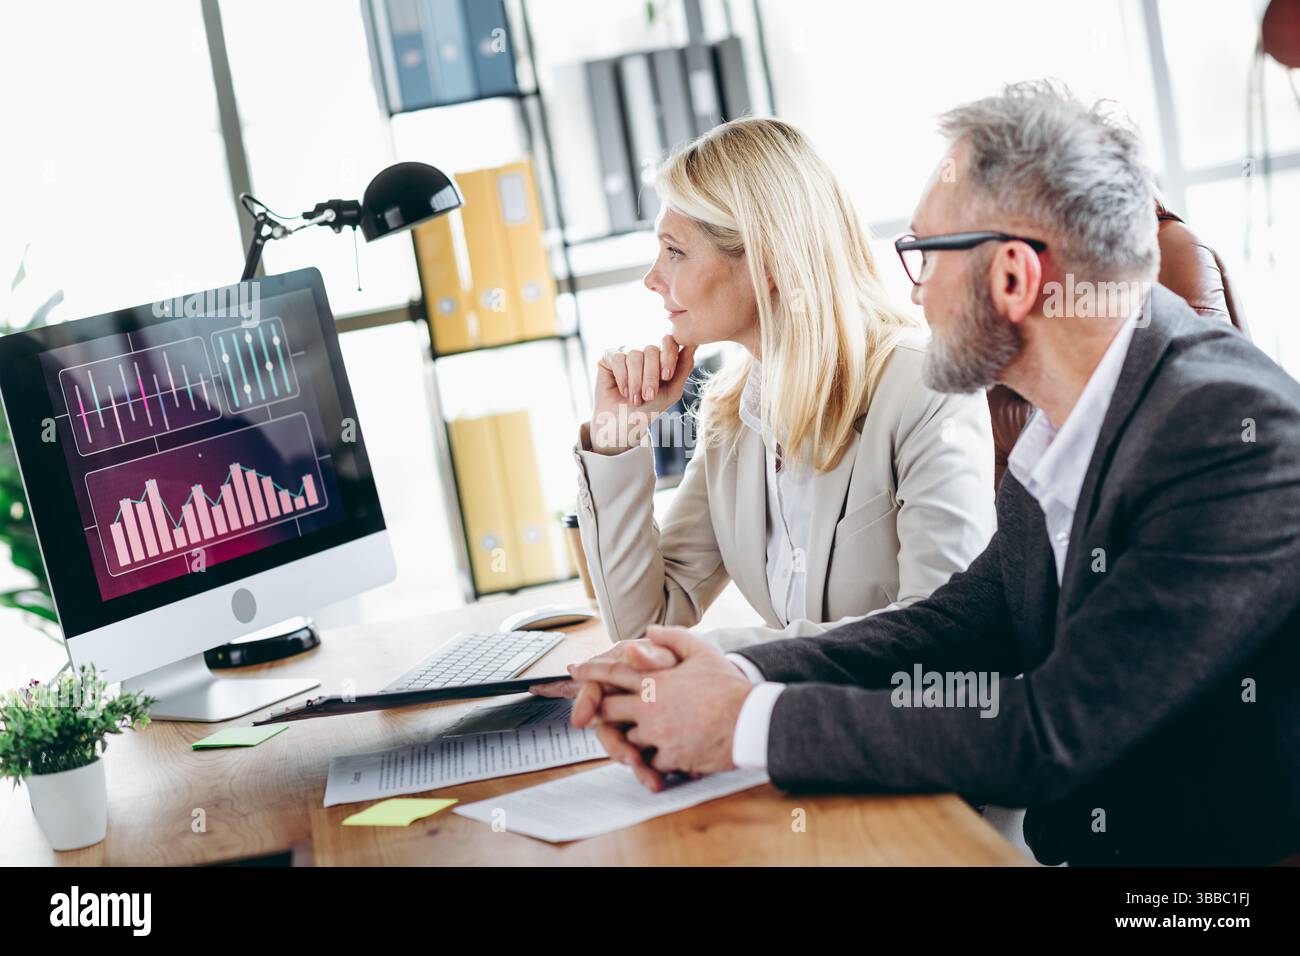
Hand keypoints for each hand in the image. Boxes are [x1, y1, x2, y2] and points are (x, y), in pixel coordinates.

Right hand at [532, 639, 677, 789]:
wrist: (709, 687)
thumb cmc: (684, 665)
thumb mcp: (671, 658)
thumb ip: (652, 657)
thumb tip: (633, 650)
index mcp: (619, 674)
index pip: (594, 689)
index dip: (584, 704)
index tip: (580, 720)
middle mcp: (621, 700)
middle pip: (606, 726)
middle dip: (615, 745)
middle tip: (628, 756)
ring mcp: (632, 721)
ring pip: (622, 745)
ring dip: (633, 762)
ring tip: (648, 775)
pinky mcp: (647, 740)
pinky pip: (642, 758)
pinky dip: (649, 770)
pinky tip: (657, 780)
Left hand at [570, 626, 753, 788]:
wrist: (750, 720)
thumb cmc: (728, 686)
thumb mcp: (702, 652)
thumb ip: (672, 637)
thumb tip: (649, 632)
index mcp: (654, 679)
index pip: (612, 672)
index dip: (591, 671)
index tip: (575, 671)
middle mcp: (649, 706)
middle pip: (608, 710)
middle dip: (600, 711)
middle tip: (596, 713)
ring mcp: (657, 733)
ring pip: (627, 738)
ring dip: (631, 736)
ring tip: (645, 734)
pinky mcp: (668, 756)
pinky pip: (650, 760)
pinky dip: (654, 758)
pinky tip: (665, 753)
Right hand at [589, 337, 695, 453]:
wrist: (623, 426)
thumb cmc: (647, 411)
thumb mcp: (671, 392)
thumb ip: (683, 368)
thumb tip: (693, 344)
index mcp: (660, 358)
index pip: (668, 342)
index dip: (668, 356)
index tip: (667, 377)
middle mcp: (643, 352)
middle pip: (651, 350)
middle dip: (651, 376)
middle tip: (648, 396)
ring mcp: (625, 353)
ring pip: (634, 355)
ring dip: (636, 381)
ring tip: (635, 399)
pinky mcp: (608, 357)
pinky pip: (618, 358)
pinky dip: (622, 378)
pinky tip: (622, 391)